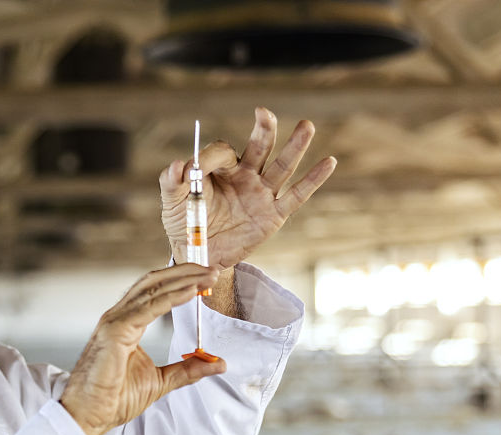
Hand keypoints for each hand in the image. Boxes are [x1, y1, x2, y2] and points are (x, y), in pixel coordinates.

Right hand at [60, 263, 226, 434]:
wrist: (89, 415)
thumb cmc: (113, 399)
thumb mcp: (160, 381)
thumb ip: (187, 369)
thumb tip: (217, 363)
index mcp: (126, 324)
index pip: (155, 292)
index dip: (181, 281)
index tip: (206, 279)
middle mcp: (118, 317)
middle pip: (154, 282)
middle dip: (185, 272)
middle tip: (213, 270)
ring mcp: (114, 321)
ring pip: (152, 289)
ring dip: (183, 279)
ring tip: (208, 275)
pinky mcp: (114, 331)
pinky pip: (148, 309)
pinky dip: (172, 298)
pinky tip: (191, 291)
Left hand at [160, 107, 336, 270]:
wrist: (199, 255)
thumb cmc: (185, 223)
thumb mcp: (172, 203)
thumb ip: (171, 182)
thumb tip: (177, 165)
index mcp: (221, 168)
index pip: (222, 152)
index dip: (209, 158)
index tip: (192, 171)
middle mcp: (245, 175)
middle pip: (259, 147)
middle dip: (263, 131)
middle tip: (263, 113)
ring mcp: (261, 193)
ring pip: (281, 166)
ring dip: (294, 146)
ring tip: (306, 126)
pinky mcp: (274, 215)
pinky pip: (296, 196)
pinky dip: (313, 180)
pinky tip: (328, 162)